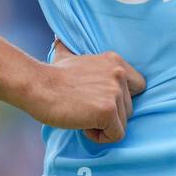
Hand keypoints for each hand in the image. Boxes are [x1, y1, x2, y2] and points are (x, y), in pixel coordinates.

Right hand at [28, 37, 146, 143]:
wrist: (37, 86)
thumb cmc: (50, 76)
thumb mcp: (69, 56)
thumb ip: (75, 52)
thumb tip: (58, 39)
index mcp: (115, 61)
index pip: (138, 86)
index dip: (121, 99)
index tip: (99, 100)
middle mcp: (119, 74)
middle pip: (129, 108)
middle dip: (109, 115)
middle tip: (84, 109)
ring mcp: (115, 92)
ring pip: (123, 123)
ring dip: (103, 126)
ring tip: (82, 115)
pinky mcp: (108, 111)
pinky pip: (116, 135)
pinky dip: (100, 137)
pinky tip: (83, 125)